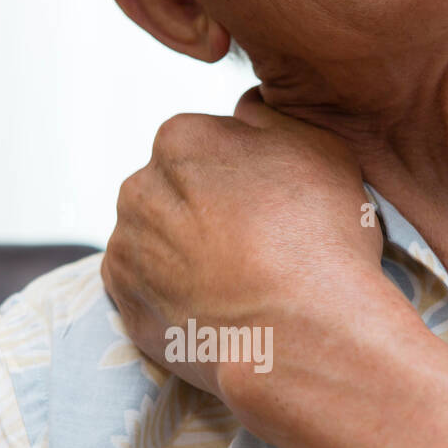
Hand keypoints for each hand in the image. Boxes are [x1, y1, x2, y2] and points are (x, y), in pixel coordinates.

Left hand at [102, 87, 386, 419]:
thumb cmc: (321, 240)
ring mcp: (127, 250)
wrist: (304, 337)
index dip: (241, 176)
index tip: (268, 205)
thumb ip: (269, 118)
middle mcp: (138, 189)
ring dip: (183, 255)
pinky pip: (145, 290)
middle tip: (255, 247)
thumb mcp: (321, 150)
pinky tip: (214, 308)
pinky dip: (171, 297)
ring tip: (236, 283)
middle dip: (203, 213)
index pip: (202, 146)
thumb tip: (244, 110)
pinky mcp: (126, 305)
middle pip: (170, 192)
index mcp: (180, 139)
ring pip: (154, 241)